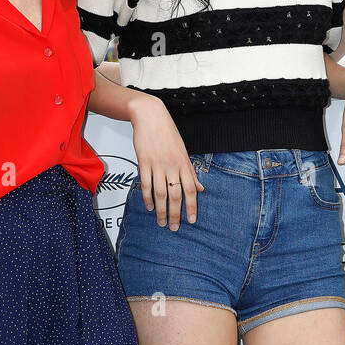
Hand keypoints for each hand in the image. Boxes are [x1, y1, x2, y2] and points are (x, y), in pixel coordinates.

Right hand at [130, 94, 203, 230]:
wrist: (151, 117)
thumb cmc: (168, 134)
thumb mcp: (184, 152)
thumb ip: (191, 172)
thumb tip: (200, 188)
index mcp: (184, 163)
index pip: (191, 190)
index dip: (192, 206)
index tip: (191, 220)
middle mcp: (172, 166)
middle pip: (175, 195)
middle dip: (176, 213)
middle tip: (174, 227)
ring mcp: (157, 165)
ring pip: (160, 193)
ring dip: (161, 210)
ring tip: (162, 222)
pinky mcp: (143, 162)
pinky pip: (145, 184)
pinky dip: (147, 198)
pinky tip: (150, 207)